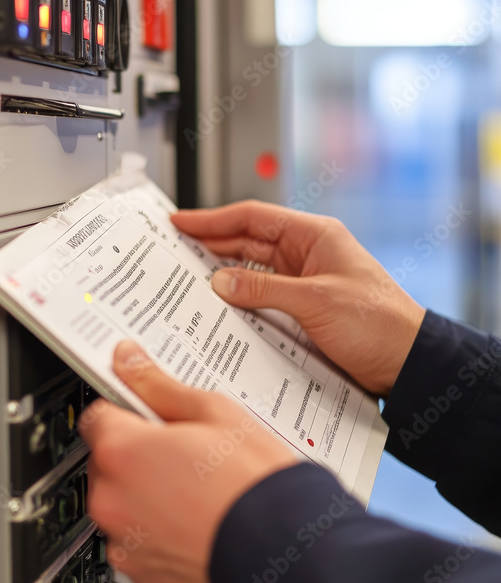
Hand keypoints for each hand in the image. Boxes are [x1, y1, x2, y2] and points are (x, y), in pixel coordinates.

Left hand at [79, 339, 297, 582]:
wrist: (286, 556)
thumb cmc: (254, 487)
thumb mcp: (215, 413)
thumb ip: (159, 385)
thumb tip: (128, 359)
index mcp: (122, 452)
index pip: (99, 415)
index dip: (129, 410)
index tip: (149, 413)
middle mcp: (111, 500)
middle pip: (110, 461)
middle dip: (140, 454)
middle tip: (188, 452)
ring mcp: (125, 542)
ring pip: (125, 503)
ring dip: (149, 495)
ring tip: (201, 490)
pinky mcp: (143, 575)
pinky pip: (140, 541)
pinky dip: (160, 532)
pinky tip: (199, 521)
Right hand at [172, 202, 424, 397]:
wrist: (408, 364)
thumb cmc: (379, 324)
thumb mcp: (315, 302)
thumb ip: (263, 289)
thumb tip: (221, 281)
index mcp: (315, 236)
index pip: (253, 218)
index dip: (213, 219)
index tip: (181, 221)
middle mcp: (309, 254)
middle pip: (249, 242)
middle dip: (211, 245)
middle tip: (173, 249)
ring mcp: (306, 281)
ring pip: (253, 271)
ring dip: (223, 274)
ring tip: (187, 277)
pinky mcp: (305, 308)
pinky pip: (264, 297)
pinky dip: (241, 299)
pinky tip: (220, 306)